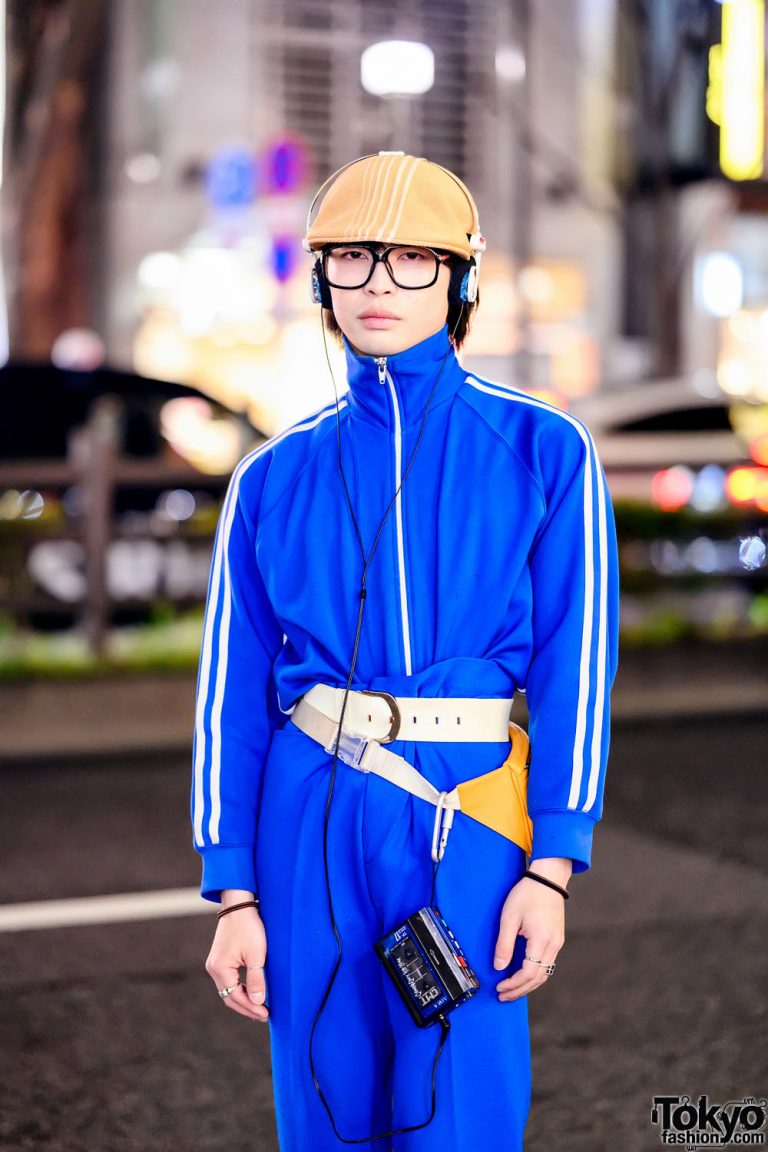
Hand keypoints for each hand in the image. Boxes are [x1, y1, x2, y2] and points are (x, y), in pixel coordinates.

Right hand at [205, 890, 268, 1022]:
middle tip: (264, 1015)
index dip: (251, 1008)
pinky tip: (252, 992)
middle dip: (246, 1007)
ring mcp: (215, 964)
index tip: (267, 1014)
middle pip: (229, 997)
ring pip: (228, 990)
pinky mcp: (219, 959)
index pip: (235, 997)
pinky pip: (228, 981)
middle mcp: (213, 968)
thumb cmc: (249, 927)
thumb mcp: (257, 954)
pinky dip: (240, 989)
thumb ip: (257, 979)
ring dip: (243, 999)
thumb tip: (258, 1002)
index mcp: (220, 969)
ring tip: (260, 1007)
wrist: (239, 905)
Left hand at [492, 860, 568, 1000]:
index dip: (513, 984)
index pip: (528, 973)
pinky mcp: (557, 940)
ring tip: (511, 990)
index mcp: (541, 941)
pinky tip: (523, 975)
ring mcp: (557, 943)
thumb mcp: (509, 917)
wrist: (547, 879)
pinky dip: (535, 974)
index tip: (500, 987)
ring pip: (544, 973)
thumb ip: (504, 944)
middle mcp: (553, 945)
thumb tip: (499, 967)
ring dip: (528, 984)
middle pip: (538, 978)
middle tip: (503, 995)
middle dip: (520, 990)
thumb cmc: (527, 894)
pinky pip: (547, 964)